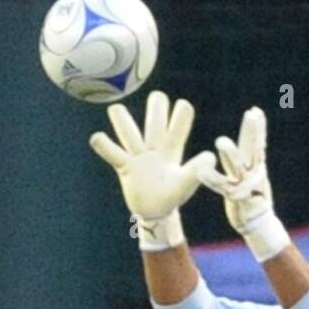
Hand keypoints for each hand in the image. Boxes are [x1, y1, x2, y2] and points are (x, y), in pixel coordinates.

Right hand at [89, 91, 215, 247]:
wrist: (155, 211)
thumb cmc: (172, 195)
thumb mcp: (186, 184)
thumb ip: (196, 171)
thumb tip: (210, 157)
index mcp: (172, 148)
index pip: (179, 125)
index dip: (181, 114)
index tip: (183, 106)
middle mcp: (155, 146)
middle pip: (154, 118)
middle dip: (156, 106)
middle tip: (158, 98)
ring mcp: (138, 155)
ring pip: (128, 131)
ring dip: (122, 120)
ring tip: (116, 110)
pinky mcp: (124, 166)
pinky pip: (112, 153)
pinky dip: (104, 146)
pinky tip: (97, 138)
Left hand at [201, 107, 289, 262]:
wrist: (256, 223)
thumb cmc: (251, 196)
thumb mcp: (252, 173)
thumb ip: (245, 155)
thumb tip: (247, 143)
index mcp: (256, 165)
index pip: (258, 143)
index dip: (258, 128)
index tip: (256, 111)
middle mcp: (253, 173)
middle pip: (253, 149)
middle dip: (252, 132)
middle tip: (251, 115)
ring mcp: (245, 185)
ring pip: (237, 166)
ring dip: (230, 154)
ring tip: (221, 141)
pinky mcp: (234, 197)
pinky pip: (220, 186)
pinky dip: (211, 178)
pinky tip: (201, 171)